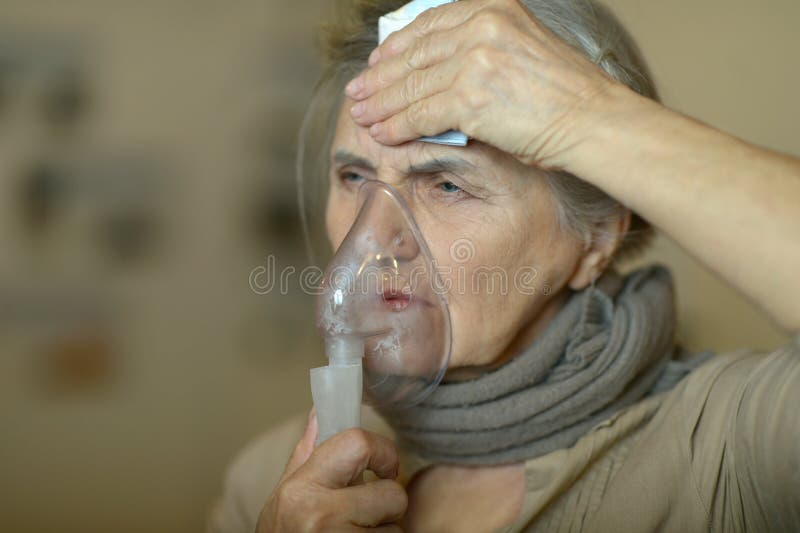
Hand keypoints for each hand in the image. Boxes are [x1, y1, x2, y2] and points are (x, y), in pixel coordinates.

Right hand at [256, 409, 406, 531]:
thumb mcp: (285, 499)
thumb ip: (307, 455)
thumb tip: (319, 410)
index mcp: (301, 489)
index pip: (358, 443)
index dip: (382, 452)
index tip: (382, 468)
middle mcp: (320, 517)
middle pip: (392, 493)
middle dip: (387, 506)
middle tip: (364, 517)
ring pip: (398, 529)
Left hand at [345, 0, 624, 168]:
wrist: (593, 120)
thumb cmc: (566, 95)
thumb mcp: (524, 49)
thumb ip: (483, 49)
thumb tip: (442, 71)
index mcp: (494, 8)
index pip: (430, 25)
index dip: (398, 47)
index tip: (378, 62)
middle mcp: (482, 26)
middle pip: (415, 55)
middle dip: (380, 78)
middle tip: (358, 92)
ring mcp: (475, 59)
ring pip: (412, 86)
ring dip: (381, 104)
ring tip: (361, 116)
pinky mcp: (471, 97)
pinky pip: (420, 112)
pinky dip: (397, 125)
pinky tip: (382, 132)